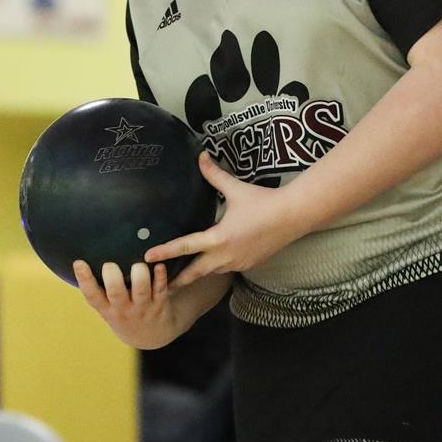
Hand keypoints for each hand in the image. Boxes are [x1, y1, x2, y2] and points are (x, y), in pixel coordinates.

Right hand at [73, 259, 184, 349]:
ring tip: (137, 264)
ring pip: (141, 291)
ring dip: (139, 276)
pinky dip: (161, 277)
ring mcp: (143, 307)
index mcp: (107, 309)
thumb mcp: (108, 309)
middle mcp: (124, 309)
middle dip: (112, 278)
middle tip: (109, 265)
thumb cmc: (124, 314)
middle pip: (116, 294)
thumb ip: (97, 291)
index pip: (92, 296)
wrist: (151, 337)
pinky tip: (160, 265)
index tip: (79, 262)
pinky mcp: (160, 304)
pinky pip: (161, 289)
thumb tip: (80, 260)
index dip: (84, 280)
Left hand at [144, 152, 304, 286]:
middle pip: (195, 272)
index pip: (185, 246)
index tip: (148, 258)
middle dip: (178, 280)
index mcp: (219, 238)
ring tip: (183, 274)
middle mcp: (226, 255)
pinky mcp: (249, 265)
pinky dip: (217, 267)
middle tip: (160, 285)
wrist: (293, 216)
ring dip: (198, 273)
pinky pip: (227, 269)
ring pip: (212, 271)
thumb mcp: (236, 188)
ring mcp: (238, 263)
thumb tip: (200, 156)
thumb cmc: (264, 202)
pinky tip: (213, 263)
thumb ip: (214, 174)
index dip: (165, 252)